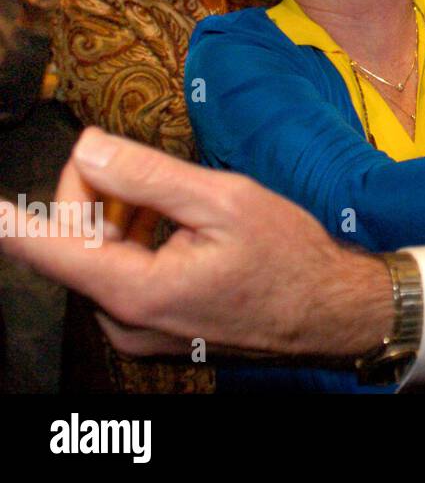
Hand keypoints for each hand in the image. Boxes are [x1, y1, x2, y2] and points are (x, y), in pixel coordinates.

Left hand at [0, 128, 391, 360]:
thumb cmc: (290, 257)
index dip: (15, 219)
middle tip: (126, 160)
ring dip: (116, 219)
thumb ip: (150, 176)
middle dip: (92, 197)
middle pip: (75, 249)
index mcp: (137, 292)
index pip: (49, 249)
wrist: (332, 311)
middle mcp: (127, 322)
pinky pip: (121, 281)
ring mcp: (140, 333)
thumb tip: (88, 149)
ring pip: (98, 263)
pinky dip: (133, 245)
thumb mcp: (226, 201)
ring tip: (163, 194)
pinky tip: (169, 224)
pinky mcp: (156, 334)